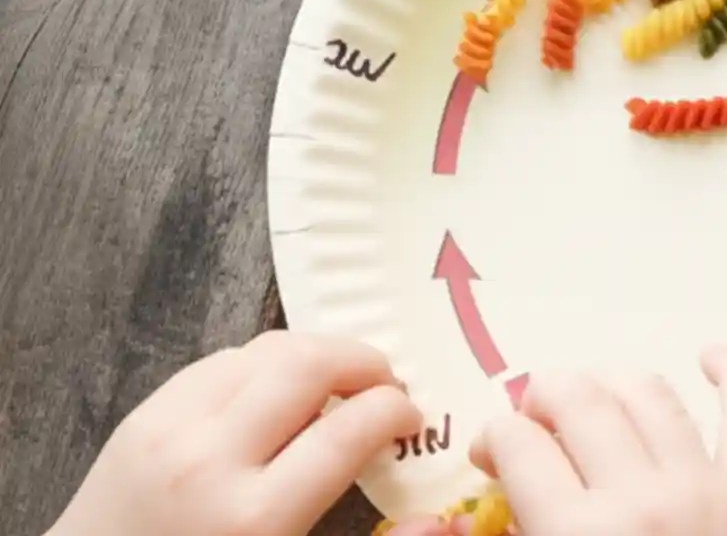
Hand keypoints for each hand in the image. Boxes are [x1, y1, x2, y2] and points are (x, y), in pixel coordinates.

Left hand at [47, 331, 420, 535]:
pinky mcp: (143, 415)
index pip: (350, 430)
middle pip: (308, 365)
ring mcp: (170, 429)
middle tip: (384, 388)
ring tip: (337, 387)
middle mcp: (211, 461)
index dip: (396, 411)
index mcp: (256, 518)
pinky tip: (278, 396)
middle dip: (364, 362)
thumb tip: (442, 519)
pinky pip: (221, 360)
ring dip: (316, 356)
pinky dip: (265, 365)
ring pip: (266, 349)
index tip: (411, 419)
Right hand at [469, 347, 726, 535]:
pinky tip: (711, 355)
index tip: (491, 455)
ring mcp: (702, 490)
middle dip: (541, 396)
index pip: (518, 444)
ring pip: (647, 395)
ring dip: (609, 381)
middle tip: (533, 422)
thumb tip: (477, 514)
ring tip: (589, 395)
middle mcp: (639, 498)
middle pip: (577, 401)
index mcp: (576, 534)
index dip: (492, 437)